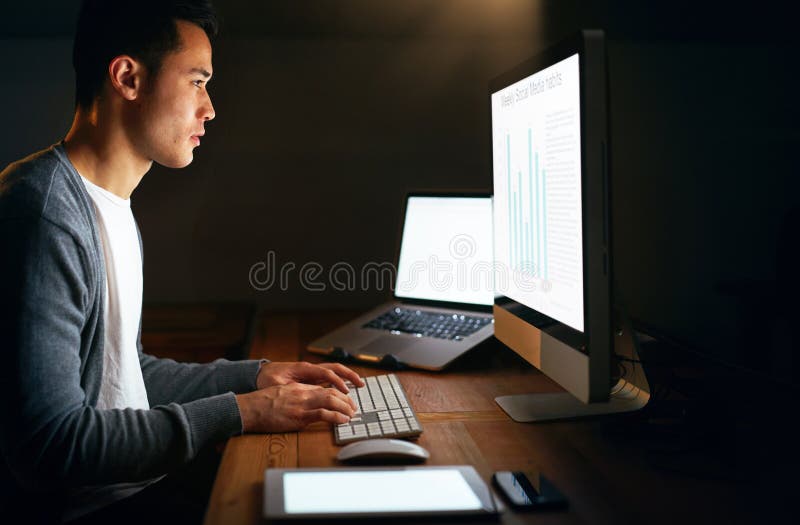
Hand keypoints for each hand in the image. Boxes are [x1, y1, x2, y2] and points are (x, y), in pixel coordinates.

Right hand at [235, 383, 355, 432]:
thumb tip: (306, 404)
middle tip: (353, 408)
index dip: (338, 394)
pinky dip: (336, 416)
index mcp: (300, 388)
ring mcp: (302, 404)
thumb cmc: (262, 404)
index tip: (346, 400)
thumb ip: (296, 396)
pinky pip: (323, 414)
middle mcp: (303, 393)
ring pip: (331, 400)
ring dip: (345, 407)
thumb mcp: (281, 394)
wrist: (250, 408)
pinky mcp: (300, 416)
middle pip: (332, 392)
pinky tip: (343, 420)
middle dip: (346, 400)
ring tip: (351, 414)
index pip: (324, 387)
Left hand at [256, 361, 364, 392]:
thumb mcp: (277, 384)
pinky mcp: (311, 377)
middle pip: (335, 368)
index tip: (346, 391)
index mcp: (304, 369)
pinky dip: (339, 381)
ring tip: (358, 384)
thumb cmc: (267, 379)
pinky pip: (329, 377)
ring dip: (347, 376)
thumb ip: (290, 388)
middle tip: (361, 384)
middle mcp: (310, 368)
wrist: (260, 374)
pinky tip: (345, 389)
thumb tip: (301, 393)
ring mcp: (311, 372)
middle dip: (349, 375)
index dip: (337, 382)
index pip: (326, 373)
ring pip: (334, 371)